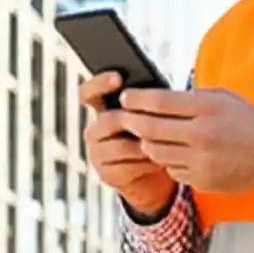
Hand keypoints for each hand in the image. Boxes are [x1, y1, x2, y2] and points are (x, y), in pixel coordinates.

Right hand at [79, 72, 176, 217]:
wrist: (155, 174)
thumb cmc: (156, 137)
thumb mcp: (151, 116)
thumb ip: (145, 104)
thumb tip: (156, 92)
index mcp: (102, 110)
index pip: (88, 93)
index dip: (99, 83)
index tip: (118, 78)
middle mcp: (95, 130)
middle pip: (107, 120)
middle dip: (135, 121)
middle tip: (157, 122)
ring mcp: (97, 153)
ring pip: (120, 145)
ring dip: (146, 145)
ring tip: (166, 144)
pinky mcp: (106, 174)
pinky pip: (126, 167)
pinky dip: (146, 164)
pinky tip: (159, 162)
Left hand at [118, 88, 253, 195]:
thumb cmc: (248, 123)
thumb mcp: (225, 99)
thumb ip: (192, 97)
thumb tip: (157, 98)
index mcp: (208, 108)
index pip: (160, 101)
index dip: (136, 99)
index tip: (125, 98)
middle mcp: (202, 135)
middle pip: (150, 128)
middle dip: (131, 122)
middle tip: (124, 118)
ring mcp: (201, 161)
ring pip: (155, 152)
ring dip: (148, 143)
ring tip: (150, 135)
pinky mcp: (201, 180)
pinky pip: (171, 169)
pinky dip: (169, 161)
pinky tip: (176, 153)